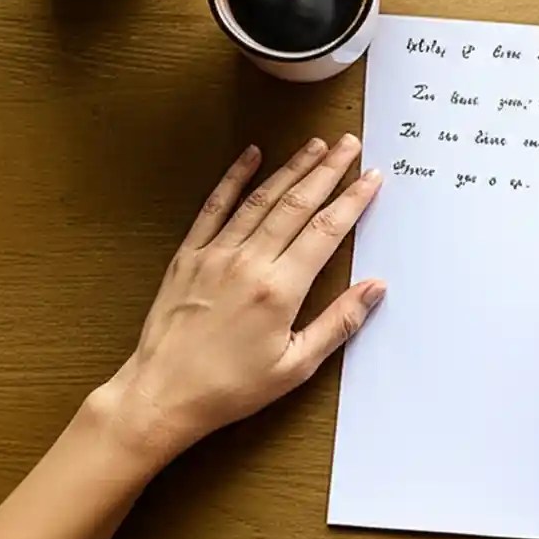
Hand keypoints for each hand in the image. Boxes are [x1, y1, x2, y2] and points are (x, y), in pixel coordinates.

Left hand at [90, 135, 384, 463]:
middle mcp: (249, 262)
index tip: (372, 176)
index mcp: (280, 289)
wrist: (162, 393)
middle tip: (350, 144)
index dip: (353, 199)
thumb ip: (339, 322)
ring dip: (291, 168)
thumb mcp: (296, 365)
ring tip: (315, 145)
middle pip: (297, 204)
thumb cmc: (231, 388)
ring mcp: (216, 254)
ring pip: (261, 199)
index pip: (326, 231)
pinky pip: (214, 207)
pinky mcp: (189, 255)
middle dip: (328, 170)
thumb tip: (375, 288)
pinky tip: (251, 156)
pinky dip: (234, 178)